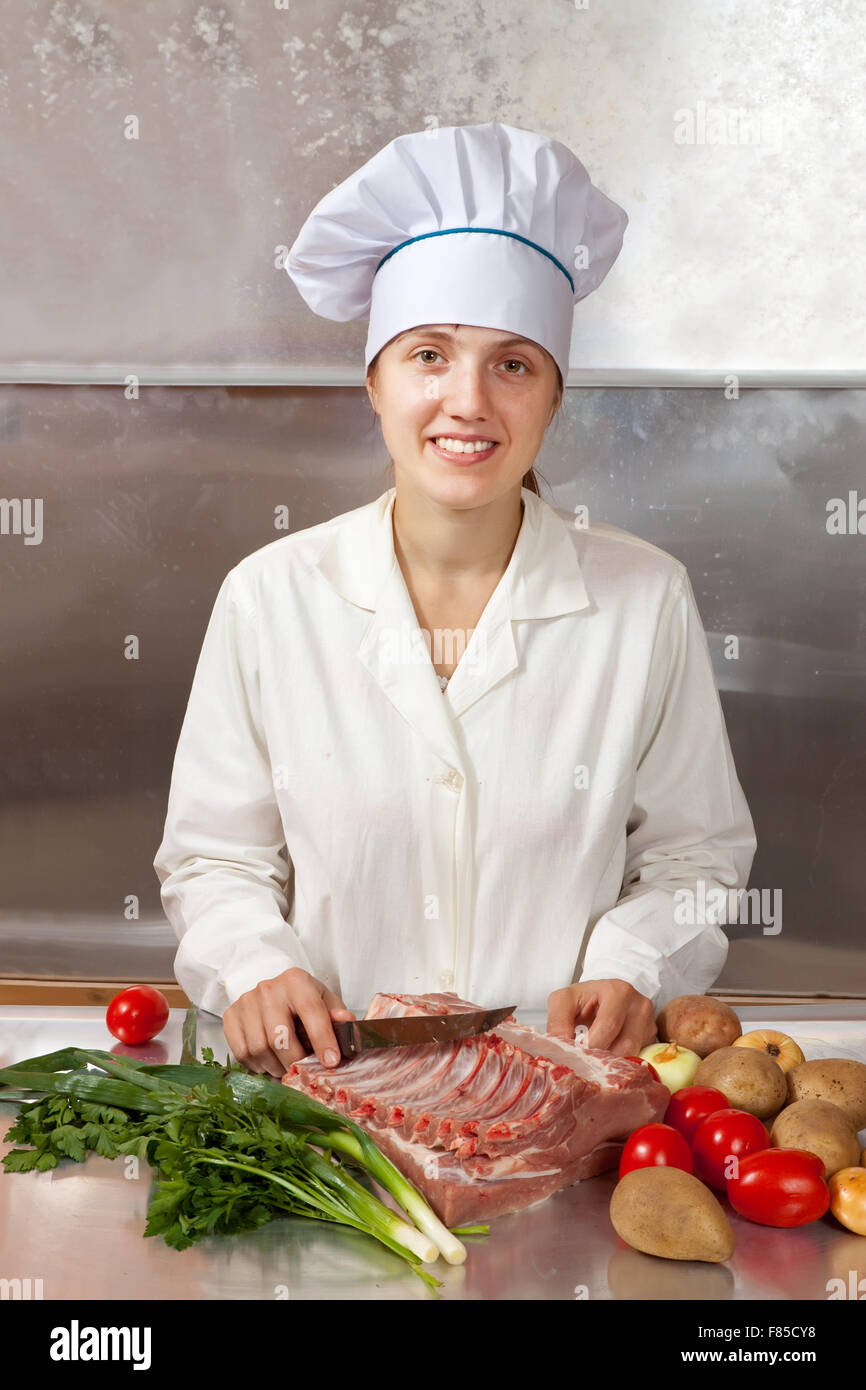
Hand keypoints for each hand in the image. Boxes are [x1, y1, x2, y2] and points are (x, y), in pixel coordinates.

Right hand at [222, 968, 356, 1078]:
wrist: (272, 991)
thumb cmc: (303, 1001)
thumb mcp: (325, 1003)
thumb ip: (337, 1016)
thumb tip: (346, 1021)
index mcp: (297, 981)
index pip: (311, 1011)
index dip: (322, 1039)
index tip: (331, 1062)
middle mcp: (268, 989)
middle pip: (279, 1036)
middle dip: (294, 1062)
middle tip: (303, 1074)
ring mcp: (246, 1002)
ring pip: (258, 1048)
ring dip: (275, 1067)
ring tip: (286, 1068)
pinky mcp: (230, 1016)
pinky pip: (241, 1052)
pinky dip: (257, 1066)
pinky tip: (269, 1062)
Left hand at [546, 979, 656, 1056]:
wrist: (599, 999)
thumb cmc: (582, 1000)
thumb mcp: (563, 1002)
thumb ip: (558, 1021)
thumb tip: (563, 1048)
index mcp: (618, 991)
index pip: (609, 1025)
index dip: (592, 1044)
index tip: (578, 1055)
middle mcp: (640, 1005)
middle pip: (625, 1044)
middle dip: (602, 1058)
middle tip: (586, 1064)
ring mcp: (650, 1024)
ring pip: (634, 1055)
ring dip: (612, 1064)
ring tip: (595, 1063)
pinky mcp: (652, 1040)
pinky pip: (641, 1060)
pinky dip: (623, 1065)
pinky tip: (609, 1063)